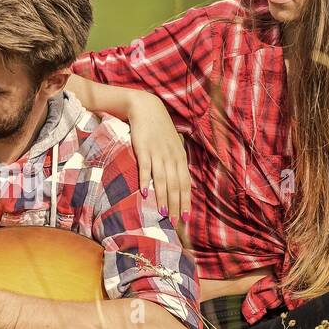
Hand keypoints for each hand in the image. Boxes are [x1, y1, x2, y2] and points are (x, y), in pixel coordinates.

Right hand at [127, 91, 191, 228]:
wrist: (146, 108)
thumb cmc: (159, 129)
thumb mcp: (172, 145)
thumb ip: (174, 163)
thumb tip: (177, 182)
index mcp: (180, 157)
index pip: (185, 183)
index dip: (185, 201)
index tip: (185, 217)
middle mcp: (171, 157)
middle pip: (175, 185)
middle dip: (176, 204)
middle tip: (175, 221)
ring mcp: (157, 153)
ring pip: (162, 179)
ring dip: (163, 197)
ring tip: (162, 212)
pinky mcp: (143, 148)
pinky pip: (145, 167)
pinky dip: (146, 180)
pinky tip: (145, 193)